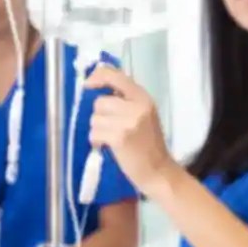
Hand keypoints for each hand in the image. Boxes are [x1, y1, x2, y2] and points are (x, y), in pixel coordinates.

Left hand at [85, 66, 178, 197]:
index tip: (88, 85)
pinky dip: (96, 140)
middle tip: (110, 126)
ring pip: (95, 117)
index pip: (115, 75)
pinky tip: (106, 145)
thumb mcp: (143, 114)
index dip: (97, 76)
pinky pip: (95, 132)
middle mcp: (137, 106)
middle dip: (99, 115)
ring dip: (97, 129)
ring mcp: (128, 122)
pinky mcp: (120, 138)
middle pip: (100, 101)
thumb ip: (125, 99)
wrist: (158, 170)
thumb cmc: (148, 144)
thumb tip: (97, 85)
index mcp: (143, 97)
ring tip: (110, 137)